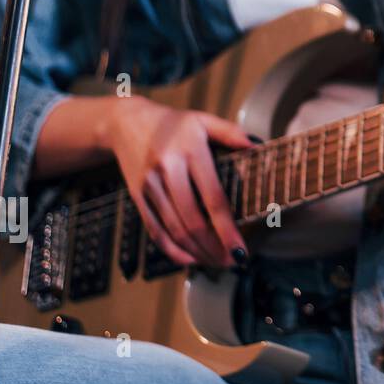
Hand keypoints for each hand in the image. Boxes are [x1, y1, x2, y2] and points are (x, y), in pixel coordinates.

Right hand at [104, 97, 251, 267]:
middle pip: (191, 220)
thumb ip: (231, 132)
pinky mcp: (138, 197)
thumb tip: (257, 146)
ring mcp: (149, 187)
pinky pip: (154, 230)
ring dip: (197, 252)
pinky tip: (190, 260)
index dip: (227, 228)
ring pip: (173, 230)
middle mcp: (167, 171)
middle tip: (234, 261)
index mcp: (189, 152)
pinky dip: (172, 250)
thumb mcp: (203, 120)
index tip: (242, 248)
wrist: (126, 123)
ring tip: (218, 263)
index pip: (212, 198)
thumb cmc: (173, 123)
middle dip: (214, 247)